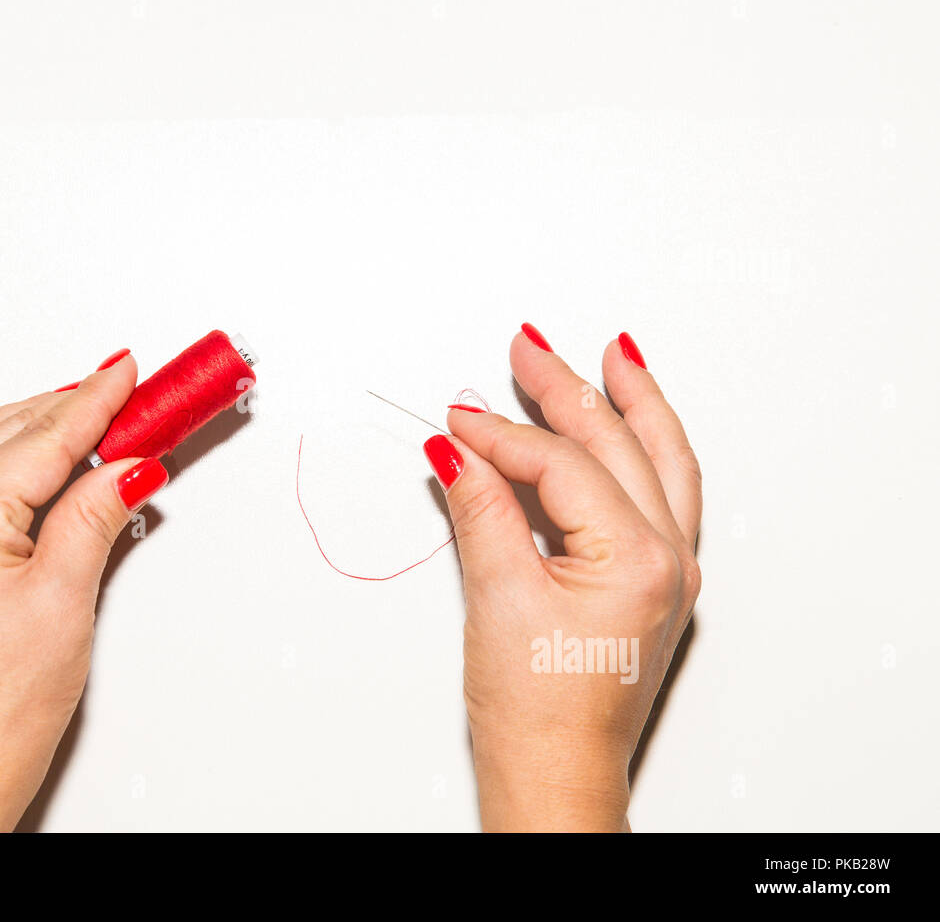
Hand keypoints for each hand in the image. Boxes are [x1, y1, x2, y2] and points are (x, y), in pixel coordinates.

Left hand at [0, 351, 167, 830]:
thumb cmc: (0, 703)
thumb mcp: (66, 597)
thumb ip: (95, 515)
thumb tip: (128, 465)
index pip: (43, 440)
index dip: (96, 401)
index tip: (128, 372)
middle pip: (7, 433)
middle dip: (69, 406)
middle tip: (124, 391)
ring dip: (33, 427)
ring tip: (88, 416)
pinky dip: (1, 458)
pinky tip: (35, 461)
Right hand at [427, 326, 701, 830]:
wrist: (555, 776)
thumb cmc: (538, 711)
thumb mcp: (498, 598)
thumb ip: (481, 509)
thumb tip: (458, 448)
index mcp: (639, 558)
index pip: (561, 465)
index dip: (500, 436)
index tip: (454, 419)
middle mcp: (669, 558)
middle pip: (620, 445)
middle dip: (571, 389)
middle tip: (529, 347)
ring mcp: (670, 571)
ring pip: (660, 462)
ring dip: (632, 405)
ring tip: (613, 358)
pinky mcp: (654, 583)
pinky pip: (661, 493)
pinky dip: (640, 450)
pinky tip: (622, 428)